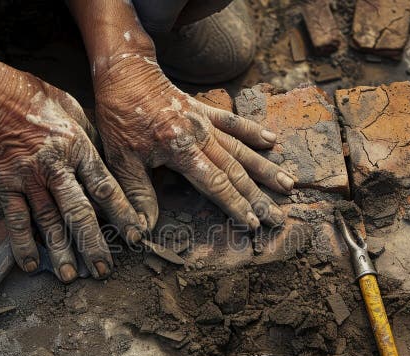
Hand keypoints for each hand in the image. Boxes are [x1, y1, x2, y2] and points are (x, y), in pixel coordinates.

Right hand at [0, 66, 141, 281]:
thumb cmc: (30, 96)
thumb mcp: (71, 108)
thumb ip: (90, 138)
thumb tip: (107, 160)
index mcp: (77, 148)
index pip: (105, 188)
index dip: (122, 214)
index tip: (136, 234)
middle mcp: (56, 168)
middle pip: (80, 213)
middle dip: (95, 244)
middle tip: (105, 269)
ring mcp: (28, 179)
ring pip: (50, 223)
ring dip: (62, 252)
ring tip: (72, 276)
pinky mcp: (4, 186)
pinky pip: (16, 221)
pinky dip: (23, 245)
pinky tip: (32, 264)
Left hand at [92, 52, 294, 230]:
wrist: (124, 73)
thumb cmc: (120, 117)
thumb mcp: (121, 159)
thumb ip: (138, 194)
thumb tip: (144, 228)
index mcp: (181, 150)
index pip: (215, 183)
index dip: (235, 205)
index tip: (253, 223)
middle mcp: (199, 136)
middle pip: (235, 171)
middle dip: (258, 196)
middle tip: (278, 216)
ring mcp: (204, 122)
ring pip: (240, 149)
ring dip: (265, 168)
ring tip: (289, 184)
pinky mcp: (203, 109)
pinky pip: (232, 122)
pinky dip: (252, 131)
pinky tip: (272, 140)